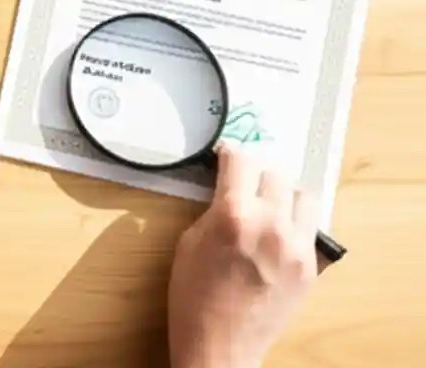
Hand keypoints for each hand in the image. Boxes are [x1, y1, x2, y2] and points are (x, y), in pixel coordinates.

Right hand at [168, 143, 319, 367]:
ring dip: (283, 197)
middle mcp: (272, 225)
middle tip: (243, 188)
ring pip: (303, 197)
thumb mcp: (189, 243)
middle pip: (275, 174)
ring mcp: (297, 247)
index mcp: (234, 215)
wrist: (220, 346)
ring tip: (268, 210)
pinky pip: (310, 230)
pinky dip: (294, 226)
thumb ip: (214, 211)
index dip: (230, 154)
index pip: (241, 161)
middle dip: (256, 177)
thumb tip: (228, 191)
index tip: (226, 157)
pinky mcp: (311, 268)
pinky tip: (276, 239)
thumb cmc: (192, 297)